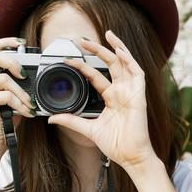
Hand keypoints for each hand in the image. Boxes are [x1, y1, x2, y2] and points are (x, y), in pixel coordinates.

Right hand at [0, 37, 35, 145]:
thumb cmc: (6, 116)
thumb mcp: (11, 93)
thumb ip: (15, 80)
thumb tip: (34, 69)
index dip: (6, 42)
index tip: (21, 43)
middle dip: (13, 62)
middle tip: (25, 76)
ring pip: (4, 79)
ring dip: (22, 93)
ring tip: (30, 104)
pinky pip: (5, 95)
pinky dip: (19, 104)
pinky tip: (26, 112)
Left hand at [47, 31, 158, 172]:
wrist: (130, 156)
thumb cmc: (116, 145)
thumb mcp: (88, 130)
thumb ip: (71, 121)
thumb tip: (52, 118)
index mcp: (112, 98)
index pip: (96, 76)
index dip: (83, 66)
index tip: (68, 60)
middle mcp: (122, 92)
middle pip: (111, 64)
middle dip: (97, 50)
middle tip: (82, 40)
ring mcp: (131, 92)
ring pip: (125, 64)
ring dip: (117, 48)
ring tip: (106, 35)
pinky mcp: (140, 95)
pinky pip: (137, 73)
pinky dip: (130, 60)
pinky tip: (120, 51)